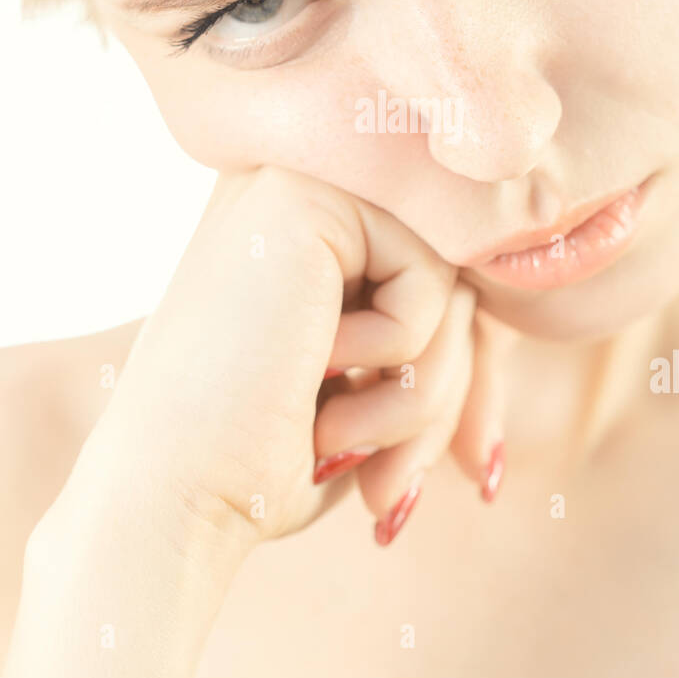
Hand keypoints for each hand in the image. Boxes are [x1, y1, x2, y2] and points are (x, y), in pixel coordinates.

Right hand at [61, 166, 501, 555]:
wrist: (171, 494)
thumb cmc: (257, 462)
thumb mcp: (370, 401)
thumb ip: (433, 349)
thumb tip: (507, 354)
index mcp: (301, 237)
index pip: (434, 283)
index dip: (466, 379)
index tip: (477, 474)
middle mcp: (297, 195)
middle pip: (450, 279)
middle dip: (450, 396)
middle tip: (398, 491)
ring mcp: (296, 183)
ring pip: (450, 281)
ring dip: (426, 392)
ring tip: (350, 447)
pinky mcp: (305, 194)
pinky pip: (432, 276)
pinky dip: (399, 355)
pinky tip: (316, 376)